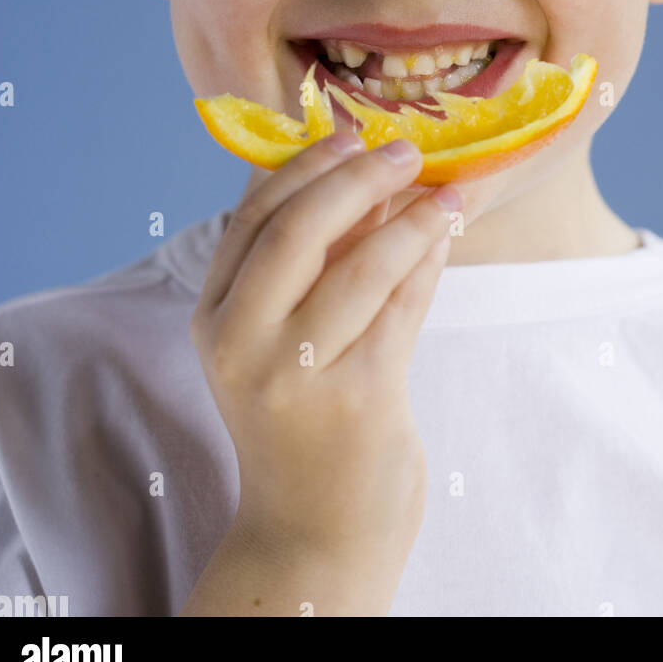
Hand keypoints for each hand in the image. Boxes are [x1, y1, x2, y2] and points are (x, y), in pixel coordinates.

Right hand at [189, 133, 458, 581]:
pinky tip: (445, 240)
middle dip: (356, 178)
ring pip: (361, 268)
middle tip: (405, 151)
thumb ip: (308, 262)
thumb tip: (362, 170)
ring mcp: (298, 376)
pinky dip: (427, 265)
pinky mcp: (358, 401)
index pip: (253, 218)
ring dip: (411, 220)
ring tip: (447, 193)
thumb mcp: (278, 339)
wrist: (312, 529)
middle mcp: (243, 344)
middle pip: (298, 232)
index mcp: (215, 318)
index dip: (305, 165)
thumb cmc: (301, 415)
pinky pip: (402, 310)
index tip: (350, 131)